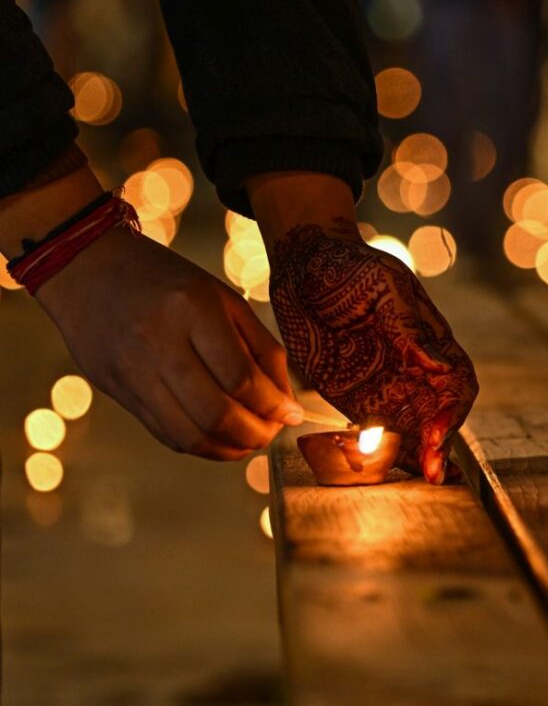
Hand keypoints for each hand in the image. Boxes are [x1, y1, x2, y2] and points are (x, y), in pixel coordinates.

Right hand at [36, 227, 302, 459]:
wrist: (87, 268)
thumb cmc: (170, 281)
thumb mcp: (225, 300)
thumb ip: (262, 350)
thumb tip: (286, 406)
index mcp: (192, 309)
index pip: (240, 378)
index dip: (273, 405)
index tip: (291, 415)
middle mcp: (158, 343)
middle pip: (215, 414)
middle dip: (255, 434)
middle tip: (272, 432)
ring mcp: (132, 371)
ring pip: (188, 434)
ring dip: (229, 448)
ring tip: (250, 440)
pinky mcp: (116, 390)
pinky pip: (164, 433)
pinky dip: (200, 445)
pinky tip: (220, 438)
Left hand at [267, 222, 477, 483]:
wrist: (307, 263)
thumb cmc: (352, 266)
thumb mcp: (385, 287)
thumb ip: (410, 327)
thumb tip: (441, 365)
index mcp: (430, 342)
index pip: (457, 385)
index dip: (453, 413)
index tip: (436, 433)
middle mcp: (415, 371)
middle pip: (439, 417)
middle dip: (439, 447)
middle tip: (432, 473)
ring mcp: (386, 386)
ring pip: (412, 431)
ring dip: (418, 458)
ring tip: (421, 482)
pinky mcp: (354, 398)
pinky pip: (373, 433)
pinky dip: (381, 456)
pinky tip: (380, 473)